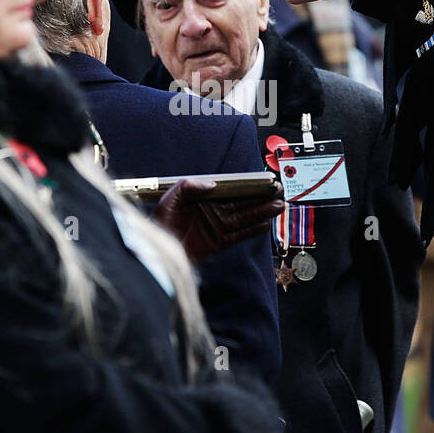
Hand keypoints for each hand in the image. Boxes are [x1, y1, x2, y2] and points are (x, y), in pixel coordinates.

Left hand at [151, 177, 284, 262]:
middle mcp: (212, 210)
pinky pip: (238, 235)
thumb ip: (188, 186)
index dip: (246, 185)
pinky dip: (252, 231)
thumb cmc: (159, 224)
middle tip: (278, 191)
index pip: (229, 188)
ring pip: (244, 217)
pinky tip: (265, 225)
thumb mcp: (169, 199)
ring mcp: (216, 226)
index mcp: (203, 197)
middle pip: (241, 202)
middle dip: (260, 197)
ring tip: (278, 206)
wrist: (155, 251)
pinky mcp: (217, 241)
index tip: (261, 180)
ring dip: (261, 212)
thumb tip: (211, 184)